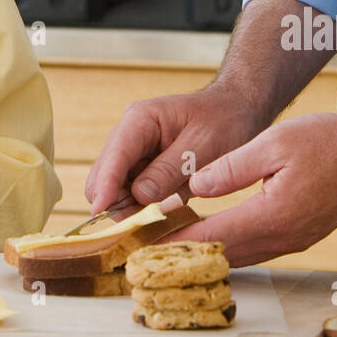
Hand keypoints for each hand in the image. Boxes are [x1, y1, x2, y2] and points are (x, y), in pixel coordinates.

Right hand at [84, 86, 262, 213]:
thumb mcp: (204, 144)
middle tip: (144, 224)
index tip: (99, 215)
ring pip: (115, 190)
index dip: (105, 187)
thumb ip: (170, 169)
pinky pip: (132, 195)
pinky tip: (167, 210)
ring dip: (132, 208)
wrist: (237, 111)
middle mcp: (129, 135)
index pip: (114, 157)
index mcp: (140, 120)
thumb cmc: (224, 120)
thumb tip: (139, 196)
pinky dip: (143, 208)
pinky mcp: (142, 169)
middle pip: (103, 176)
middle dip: (117, 202)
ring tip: (164, 214)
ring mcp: (134, 153)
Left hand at [163, 112, 336, 266]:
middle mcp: (283, 237)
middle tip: (149, 250)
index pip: (212, 236)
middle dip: (185, 253)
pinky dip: (230, 245)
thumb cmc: (329, 141)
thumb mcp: (274, 142)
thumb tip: (196, 186)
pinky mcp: (301, 235)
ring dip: (207, 252)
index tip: (145, 246)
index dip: (175, 242)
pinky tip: (214, 235)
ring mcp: (294, 240)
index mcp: (272, 215)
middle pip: (224, 254)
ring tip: (173, 245)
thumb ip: (232, 168)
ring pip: (241, 255)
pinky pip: (257, 249)